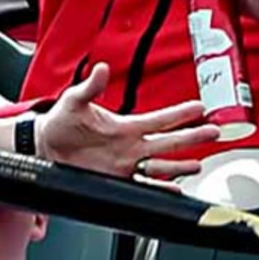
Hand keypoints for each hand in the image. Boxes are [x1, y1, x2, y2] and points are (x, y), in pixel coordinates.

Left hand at [36, 63, 219, 177]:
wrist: (45, 146)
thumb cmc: (60, 121)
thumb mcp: (74, 100)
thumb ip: (89, 87)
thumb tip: (101, 69)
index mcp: (125, 126)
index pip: (159, 119)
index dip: (179, 113)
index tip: (200, 107)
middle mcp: (130, 146)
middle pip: (168, 142)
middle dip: (191, 137)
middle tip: (214, 132)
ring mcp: (125, 164)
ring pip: (160, 166)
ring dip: (179, 166)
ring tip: (198, 165)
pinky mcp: (116, 180)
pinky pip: (142, 186)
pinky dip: (159, 189)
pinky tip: (174, 190)